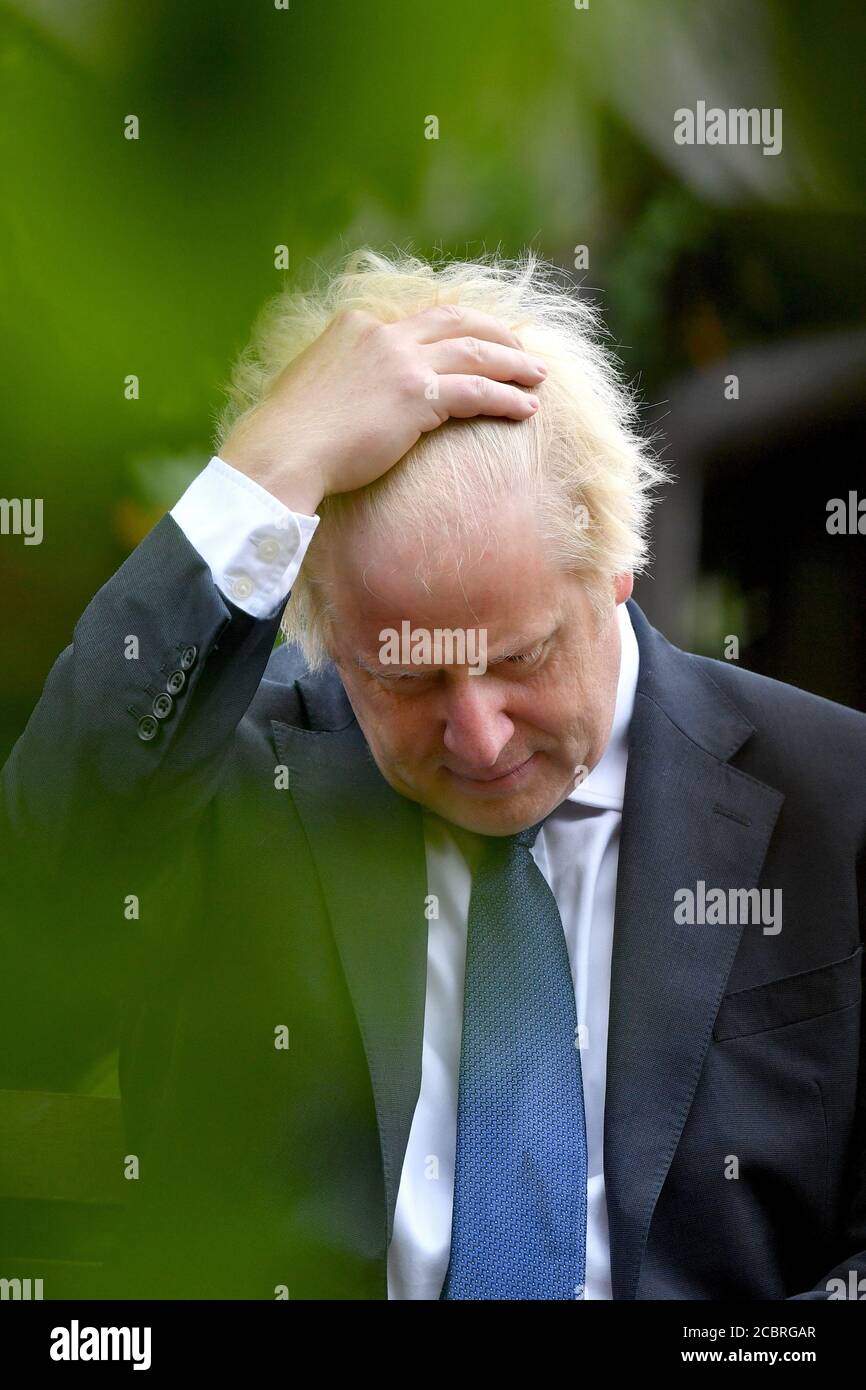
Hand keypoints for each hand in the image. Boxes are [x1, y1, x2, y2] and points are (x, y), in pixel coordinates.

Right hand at [219, 304, 546, 513]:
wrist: (284, 451)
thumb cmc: (291, 433)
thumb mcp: (315, 384)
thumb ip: (343, 375)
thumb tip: (352, 394)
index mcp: (357, 326)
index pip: (421, 319)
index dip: (458, 328)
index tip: (479, 338)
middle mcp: (383, 334)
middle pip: (457, 322)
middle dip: (496, 333)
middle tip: (522, 350)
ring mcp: (401, 362)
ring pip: (475, 353)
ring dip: (512, 364)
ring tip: (538, 377)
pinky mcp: (416, 396)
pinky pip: (476, 392)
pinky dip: (505, 398)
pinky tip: (526, 409)